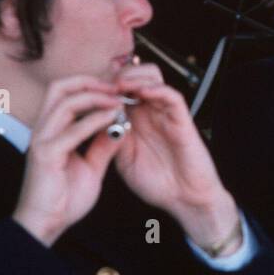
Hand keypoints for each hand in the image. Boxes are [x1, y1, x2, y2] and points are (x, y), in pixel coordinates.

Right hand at [13, 76, 123, 246]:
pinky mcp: (46, 155)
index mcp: (52, 130)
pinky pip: (72, 130)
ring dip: (95, 96)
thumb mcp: (91, 167)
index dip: (91, 85)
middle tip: (117, 87)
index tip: (117, 90)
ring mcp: (42, 140)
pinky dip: (94, 120)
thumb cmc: (64, 199)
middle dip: (90, 81)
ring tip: (118, 99)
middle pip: (60, 87)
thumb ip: (102, 146)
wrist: (46, 225)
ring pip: (64, 101)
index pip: (66, 93)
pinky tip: (112, 118)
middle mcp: (43, 130)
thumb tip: (119, 127)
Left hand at [110, 62, 240, 251]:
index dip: (105, 82)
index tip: (89, 87)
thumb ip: (111, 137)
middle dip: (118, 74)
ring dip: (135, 76)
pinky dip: (157, 89)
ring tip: (119, 86)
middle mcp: (152, 112)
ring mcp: (167, 114)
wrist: (185, 200)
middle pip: (137, 74)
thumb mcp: (123, 159)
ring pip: (154, 77)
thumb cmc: (158, 184)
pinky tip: (141, 93)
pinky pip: (172, 96)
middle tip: (104, 85)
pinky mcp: (183, 120)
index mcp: (136, 119)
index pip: (121, 87)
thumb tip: (92, 117)